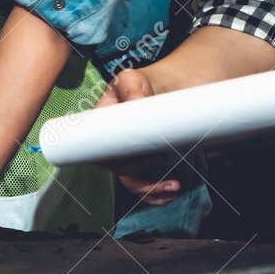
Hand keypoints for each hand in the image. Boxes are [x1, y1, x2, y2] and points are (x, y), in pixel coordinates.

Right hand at [96, 68, 182, 203]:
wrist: (165, 87)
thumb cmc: (143, 82)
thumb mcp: (133, 79)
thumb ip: (132, 88)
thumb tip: (137, 104)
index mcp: (101, 125)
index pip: (101, 149)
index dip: (116, 159)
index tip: (140, 158)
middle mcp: (110, 144)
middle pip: (118, 169)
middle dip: (139, 177)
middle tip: (164, 166)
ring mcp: (127, 156)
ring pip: (132, 182)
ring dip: (151, 190)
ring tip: (173, 187)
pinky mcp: (144, 164)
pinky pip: (143, 187)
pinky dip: (156, 194)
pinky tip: (171, 192)